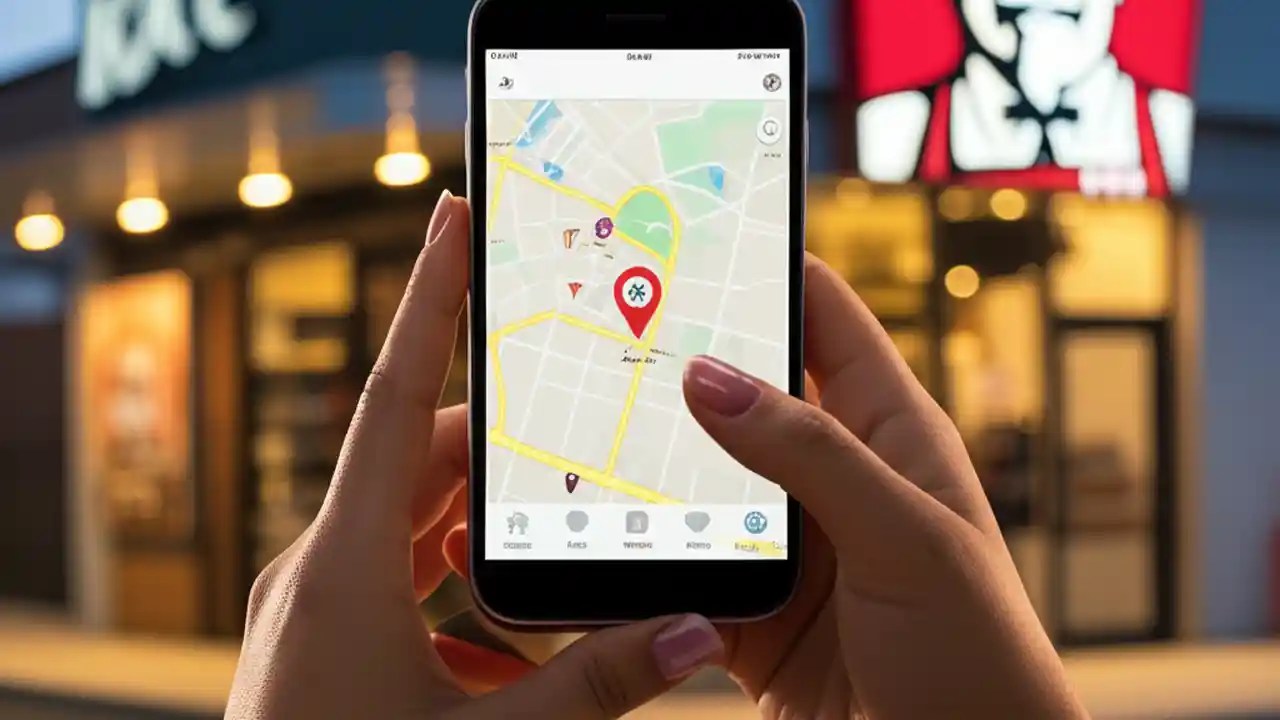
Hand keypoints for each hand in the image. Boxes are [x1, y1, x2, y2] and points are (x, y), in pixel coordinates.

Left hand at [226, 191, 725, 719]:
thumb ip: (596, 684)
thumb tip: (693, 632)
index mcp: (343, 566)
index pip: (392, 400)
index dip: (428, 299)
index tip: (452, 216)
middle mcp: (319, 568)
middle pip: (418, 465)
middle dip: (501, 442)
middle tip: (573, 410)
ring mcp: (314, 605)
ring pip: (409, 522)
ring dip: (483, 520)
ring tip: (558, 516)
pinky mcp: (321, 640)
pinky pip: (397, 578)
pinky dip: (457, 582)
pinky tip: (512, 629)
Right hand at [442, 255, 1085, 718]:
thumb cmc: (977, 661)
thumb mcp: (907, 542)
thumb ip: (812, 455)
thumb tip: (711, 374)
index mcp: (891, 435)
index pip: (825, 317)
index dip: (766, 266)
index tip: (689, 232)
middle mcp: (835, 478)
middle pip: (745, 392)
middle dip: (679, 360)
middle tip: (600, 321)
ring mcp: (789, 544)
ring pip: (700, 477)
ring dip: (648, 457)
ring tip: (576, 416)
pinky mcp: (749, 610)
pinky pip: (681, 561)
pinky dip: (640, 548)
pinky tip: (594, 528)